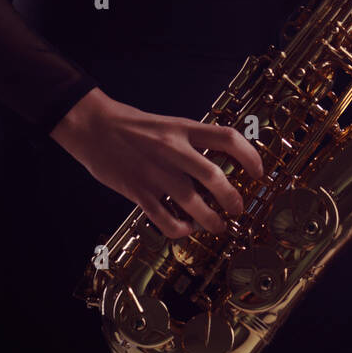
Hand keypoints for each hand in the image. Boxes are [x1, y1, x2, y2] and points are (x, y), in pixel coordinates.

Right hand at [50, 87, 263, 237]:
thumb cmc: (131, 125)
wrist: (92, 126)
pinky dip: (180, 229)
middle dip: (233, 198)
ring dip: (211, 220)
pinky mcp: (137, 191)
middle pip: (215, 176)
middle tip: (238, 208)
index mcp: (183, 128)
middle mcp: (172, 150)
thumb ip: (192, 140)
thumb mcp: (168, 123)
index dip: (250, 156)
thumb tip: (222, 160)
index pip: (227, 138)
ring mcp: (155, 172)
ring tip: (218, 226)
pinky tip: (185, 228)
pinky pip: (165, 218)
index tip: (259, 172)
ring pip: (192, 203)